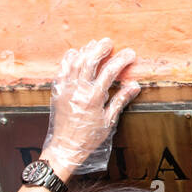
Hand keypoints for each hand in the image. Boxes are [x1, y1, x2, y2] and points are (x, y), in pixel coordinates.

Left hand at [42, 39, 139, 176]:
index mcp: (94, 98)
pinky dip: (68, 59)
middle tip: (108, 42)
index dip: (121, 60)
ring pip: (75, 62)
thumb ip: (121, 100)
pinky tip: (74, 54)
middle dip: (100, 48)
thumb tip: (134, 85)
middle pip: (90, 61)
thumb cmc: (88, 138)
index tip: (130, 54)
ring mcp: (66, 90)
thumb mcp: (109, 121)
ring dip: (85, 51)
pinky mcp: (57, 92)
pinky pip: (61, 70)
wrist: (65, 148)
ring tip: (94, 45)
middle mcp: (78, 91)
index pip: (110, 72)